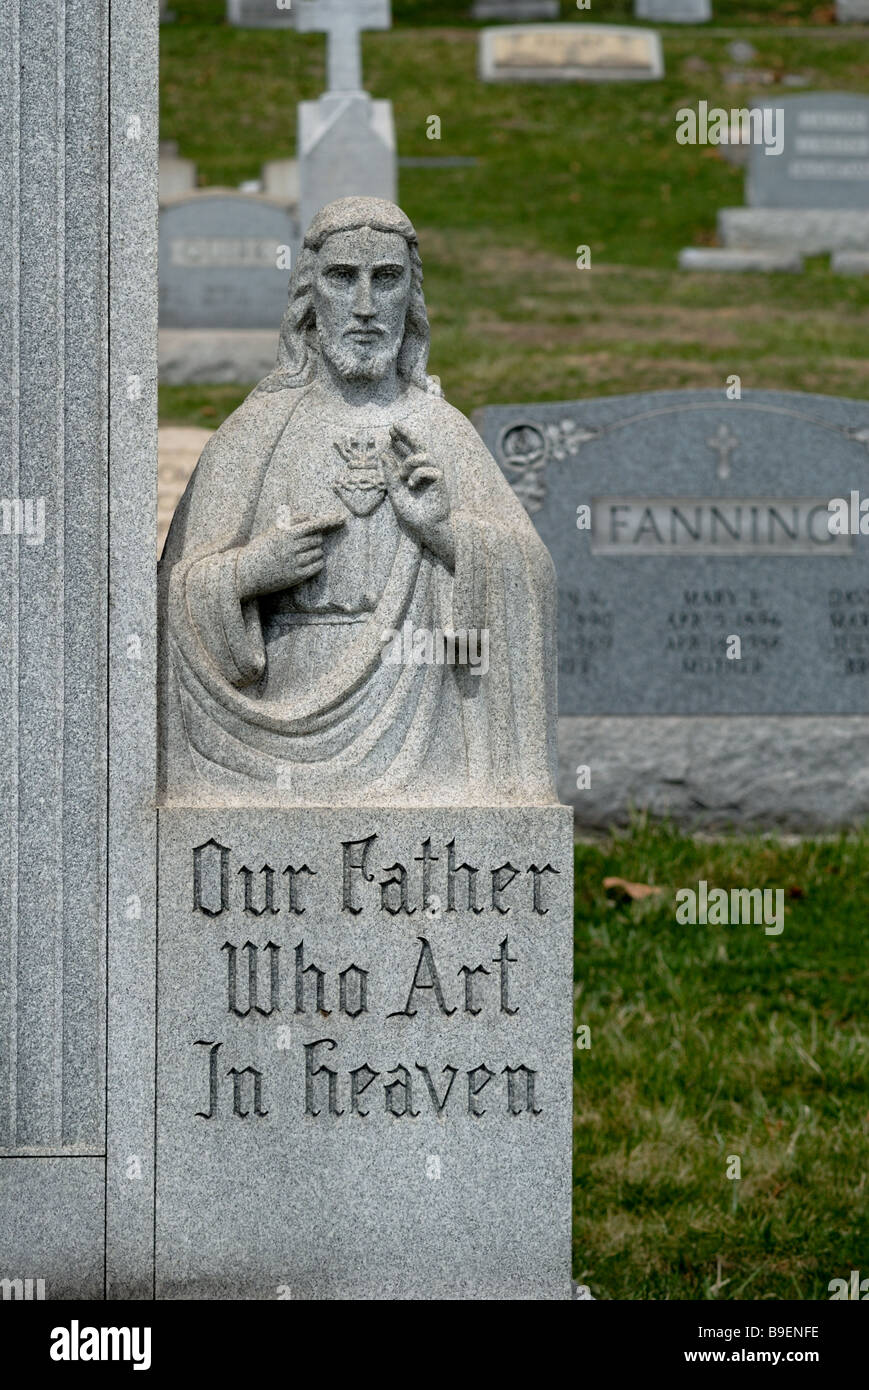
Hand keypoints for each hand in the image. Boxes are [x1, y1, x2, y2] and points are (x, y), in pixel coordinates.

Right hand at [236, 512, 344, 599]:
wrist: (246, 572)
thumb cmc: (261, 548)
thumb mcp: (273, 531)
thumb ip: (292, 522)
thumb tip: (311, 516)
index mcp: (285, 533)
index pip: (312, 524)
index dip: (328, 520)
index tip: (341, 517)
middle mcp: (290, 547)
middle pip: (317, 539)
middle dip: (315, 539)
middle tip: (303, 543)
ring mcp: (294, 562)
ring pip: (318, 552)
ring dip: (315, 551)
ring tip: (301, 553)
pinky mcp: (296, 576)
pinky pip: (317, 566)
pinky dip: (317, 562)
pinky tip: (307, 562)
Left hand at [381, 426, 454, 565]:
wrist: (426, 529)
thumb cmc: (413, 514)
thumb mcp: (396, 492)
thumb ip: (390, 475)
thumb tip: (384, 453)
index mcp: (413, 473)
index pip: (408, 452)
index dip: (401, 440)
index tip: (390, 431)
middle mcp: (424, 472)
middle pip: (419, 446)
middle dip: (407, 435)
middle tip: (394, 426)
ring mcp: (433, 476)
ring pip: (424, 455)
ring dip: (410, 462)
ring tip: (403, 475)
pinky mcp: (440, 482)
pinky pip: (430, 469)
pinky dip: (418, 475)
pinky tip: (412, 485)